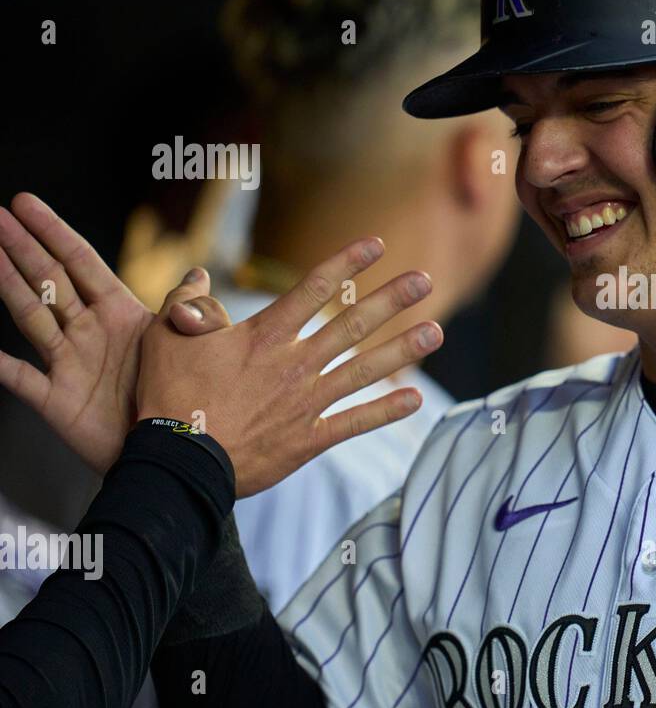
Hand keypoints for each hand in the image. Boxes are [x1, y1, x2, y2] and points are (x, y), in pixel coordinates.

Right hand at [0, 193, 224, 473]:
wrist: (170, 449)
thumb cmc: (181, 395)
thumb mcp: (188, 344)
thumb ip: (189, 307)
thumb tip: (199, 272)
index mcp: (118, 313)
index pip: (80, 262)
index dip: (53, 231)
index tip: (25, 203)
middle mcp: (88, 332)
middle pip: (49, 280)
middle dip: (22, 247)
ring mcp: (69, 363)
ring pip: (30, 315)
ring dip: (8, 284)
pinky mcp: (57, 398)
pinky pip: (20, 378)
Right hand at [136, 237, 442, 497]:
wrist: (176, 461)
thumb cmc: (166, 396)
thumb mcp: (166, 338)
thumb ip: (187, 302)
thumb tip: (198, 274)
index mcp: (263, 336)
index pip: (312, 289)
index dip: (347, 263)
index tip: (377, 245)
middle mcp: (293, 364)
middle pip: (351, 324)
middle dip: (391, 299)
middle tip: (425, 280)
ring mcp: (305, 402)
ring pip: (363, 369)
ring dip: (402, 349)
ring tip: (436, 331)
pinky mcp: (308, 439)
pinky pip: (354, 422)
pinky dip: (386, 411)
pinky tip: (416, 399)